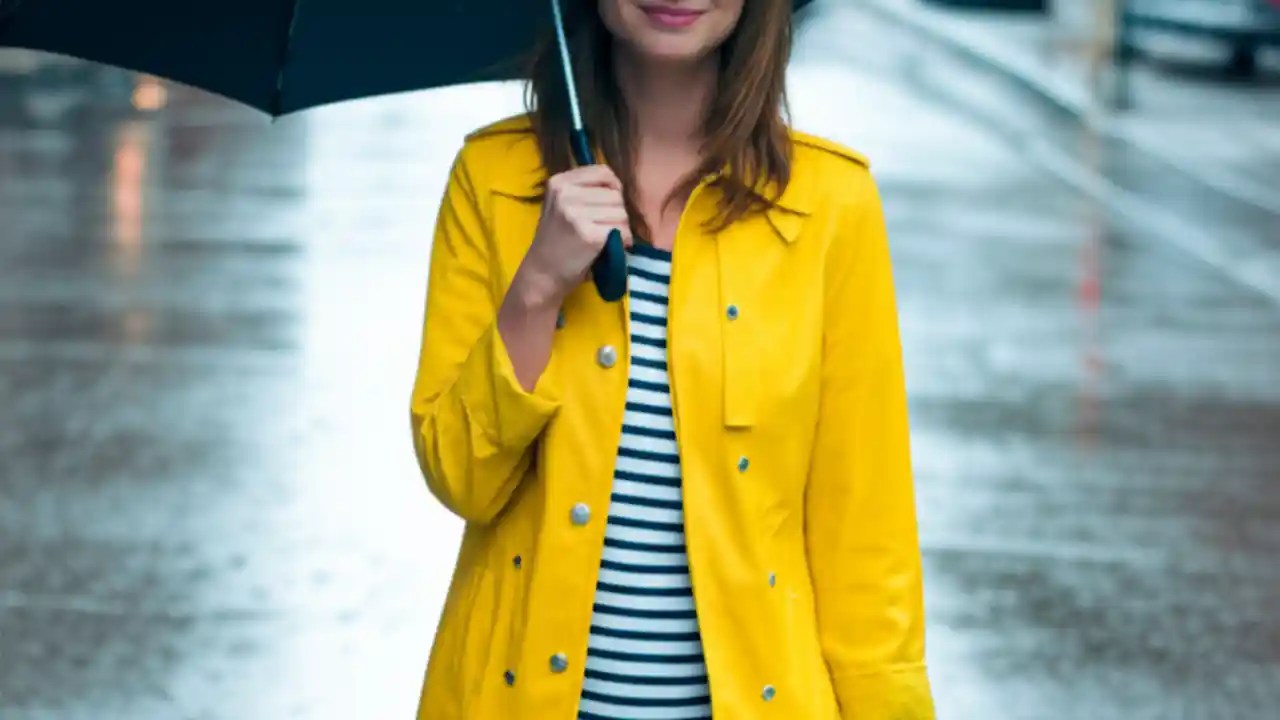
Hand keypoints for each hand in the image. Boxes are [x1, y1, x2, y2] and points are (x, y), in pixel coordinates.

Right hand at [512, 164, 632, 305]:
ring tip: (604, 239)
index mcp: (559, 182)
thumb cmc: (555, 242)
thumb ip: (583, 191)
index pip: (603, 172)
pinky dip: (623, 241)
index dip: (613, 188)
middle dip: (617, 213)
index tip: (607, 205)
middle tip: (603, 229)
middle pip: (616, 194)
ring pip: (622, 212)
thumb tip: (618, 186)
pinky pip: (622, 230)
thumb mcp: (560, 206)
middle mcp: (566, 194)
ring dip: (621, 228)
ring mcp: (577, 214)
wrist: (541, 275)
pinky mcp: (590, 234)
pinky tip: (608, 248)